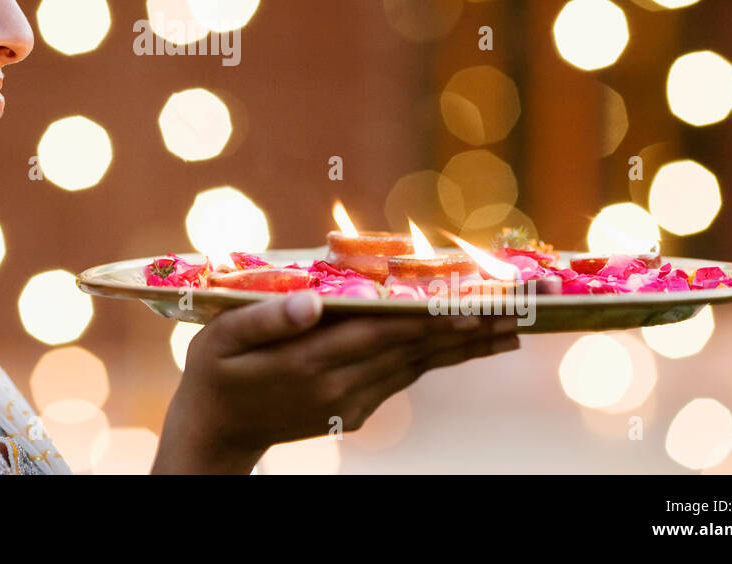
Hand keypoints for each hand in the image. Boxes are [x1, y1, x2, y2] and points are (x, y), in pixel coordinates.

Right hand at [151, 291, 519, 473]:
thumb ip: (266, 318)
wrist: (217, 432)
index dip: (429, 315)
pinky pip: (404, 378)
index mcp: (309, 363)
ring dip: (464, 345)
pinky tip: (466, 344)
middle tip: (517, 309)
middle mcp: (339, 387)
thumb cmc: (215, 371)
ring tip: (511, 327)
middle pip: (413, 350)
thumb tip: (313, 302)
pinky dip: (439, 358)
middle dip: (467, 327)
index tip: (472, 299)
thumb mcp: (223, 338)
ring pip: (418, 366)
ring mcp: (351, 403)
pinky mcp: (355, 411)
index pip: (383, 332)